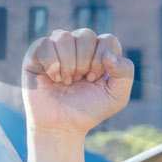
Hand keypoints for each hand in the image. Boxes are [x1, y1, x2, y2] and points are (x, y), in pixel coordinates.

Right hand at [20, 29, 134, 139]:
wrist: (61, 126)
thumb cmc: (88, 110)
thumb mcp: (117, 97)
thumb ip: (125, 72)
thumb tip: (109, 54)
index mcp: (99, 51)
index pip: (107, 40)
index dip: (102, 60)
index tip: (93, 80)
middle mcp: (78, 45)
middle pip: (86, 35)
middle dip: (84, 62)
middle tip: (79, 81)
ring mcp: (57, 47)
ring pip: (64, 37)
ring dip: (67, 65)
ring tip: (65, 81)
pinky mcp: (36, 54)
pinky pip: (45, 44)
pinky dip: (51, 64)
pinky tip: (52, 78)